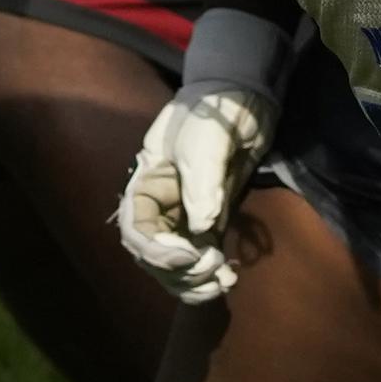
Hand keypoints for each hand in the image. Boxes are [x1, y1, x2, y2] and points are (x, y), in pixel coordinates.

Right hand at [117, 85, 277, 301]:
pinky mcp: (209, 221)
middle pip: (153, 255)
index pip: (136, 229)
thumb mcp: (205, 143)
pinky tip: (228, 280)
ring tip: (221, 283)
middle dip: (178, 272)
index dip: (157, 251)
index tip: (190, 256)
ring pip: (175, 265)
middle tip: (212, 270)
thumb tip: (202, 228)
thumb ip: (201, 185)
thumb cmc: (214, 113)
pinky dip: (209, 275)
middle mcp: (160, 205)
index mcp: (146, 184)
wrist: (243, 98)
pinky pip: (200, 258)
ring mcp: (184, 216)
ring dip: (193, 281)